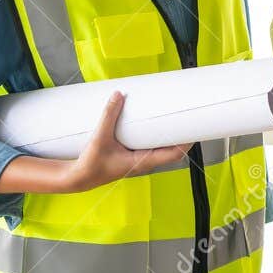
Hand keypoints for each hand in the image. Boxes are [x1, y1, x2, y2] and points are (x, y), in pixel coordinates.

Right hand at [65, 92, 189, 190]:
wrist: (78, 178)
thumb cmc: (90, 165)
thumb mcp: (100, 138)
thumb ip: (109, 116)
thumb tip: (118, 95)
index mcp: (142, 162)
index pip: (172, 154)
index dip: (186, 143)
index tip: (195, 129)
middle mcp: (143, 162)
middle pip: (169, 150)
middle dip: (178, 135)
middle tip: (185, 116)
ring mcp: (136, 160)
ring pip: (158, 148)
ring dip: (166, 135)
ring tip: (171, 118)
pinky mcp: (129, 156)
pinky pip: (147, 146)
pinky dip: (152, 136)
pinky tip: (149, 125)